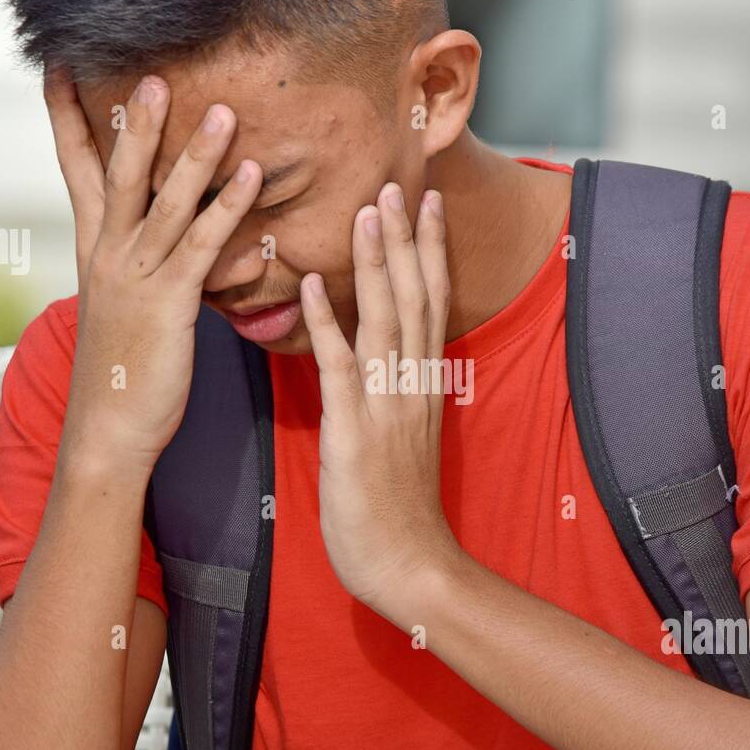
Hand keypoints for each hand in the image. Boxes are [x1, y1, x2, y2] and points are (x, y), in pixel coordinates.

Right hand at [44, 68, 263, 472]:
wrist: (110, 428)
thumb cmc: (125, 370)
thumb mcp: (129, 304)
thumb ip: (153, 262)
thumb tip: (187, 237)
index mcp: (96, 251)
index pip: (78, 171)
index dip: (68, 120)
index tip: (62, 69)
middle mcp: (109, 255)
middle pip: (120, 174)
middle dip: (135, 122)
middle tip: (152, 72)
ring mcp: (136, 277)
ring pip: (166, 203)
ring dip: (196, 154)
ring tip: (224, 110)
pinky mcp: (169, 304)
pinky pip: (202, 246)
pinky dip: (228, 209)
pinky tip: (251, 177)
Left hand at [301, 182, 460, 617]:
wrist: (411, 566)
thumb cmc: (401, 510)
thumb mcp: (407, 441)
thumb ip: (401, 394)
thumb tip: (388, 359)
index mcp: (426, 385)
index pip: (433, 303)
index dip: (430, 250)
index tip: (427, 203)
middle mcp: (413, 386)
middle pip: (415, 298)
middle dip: (406, 239)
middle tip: (398, 183)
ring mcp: (387, 406)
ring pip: (386, 319)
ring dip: (375, 262)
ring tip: (365, 211)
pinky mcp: (355, 431)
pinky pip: (342, 367)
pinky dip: (330, 323)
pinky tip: (316, 284)